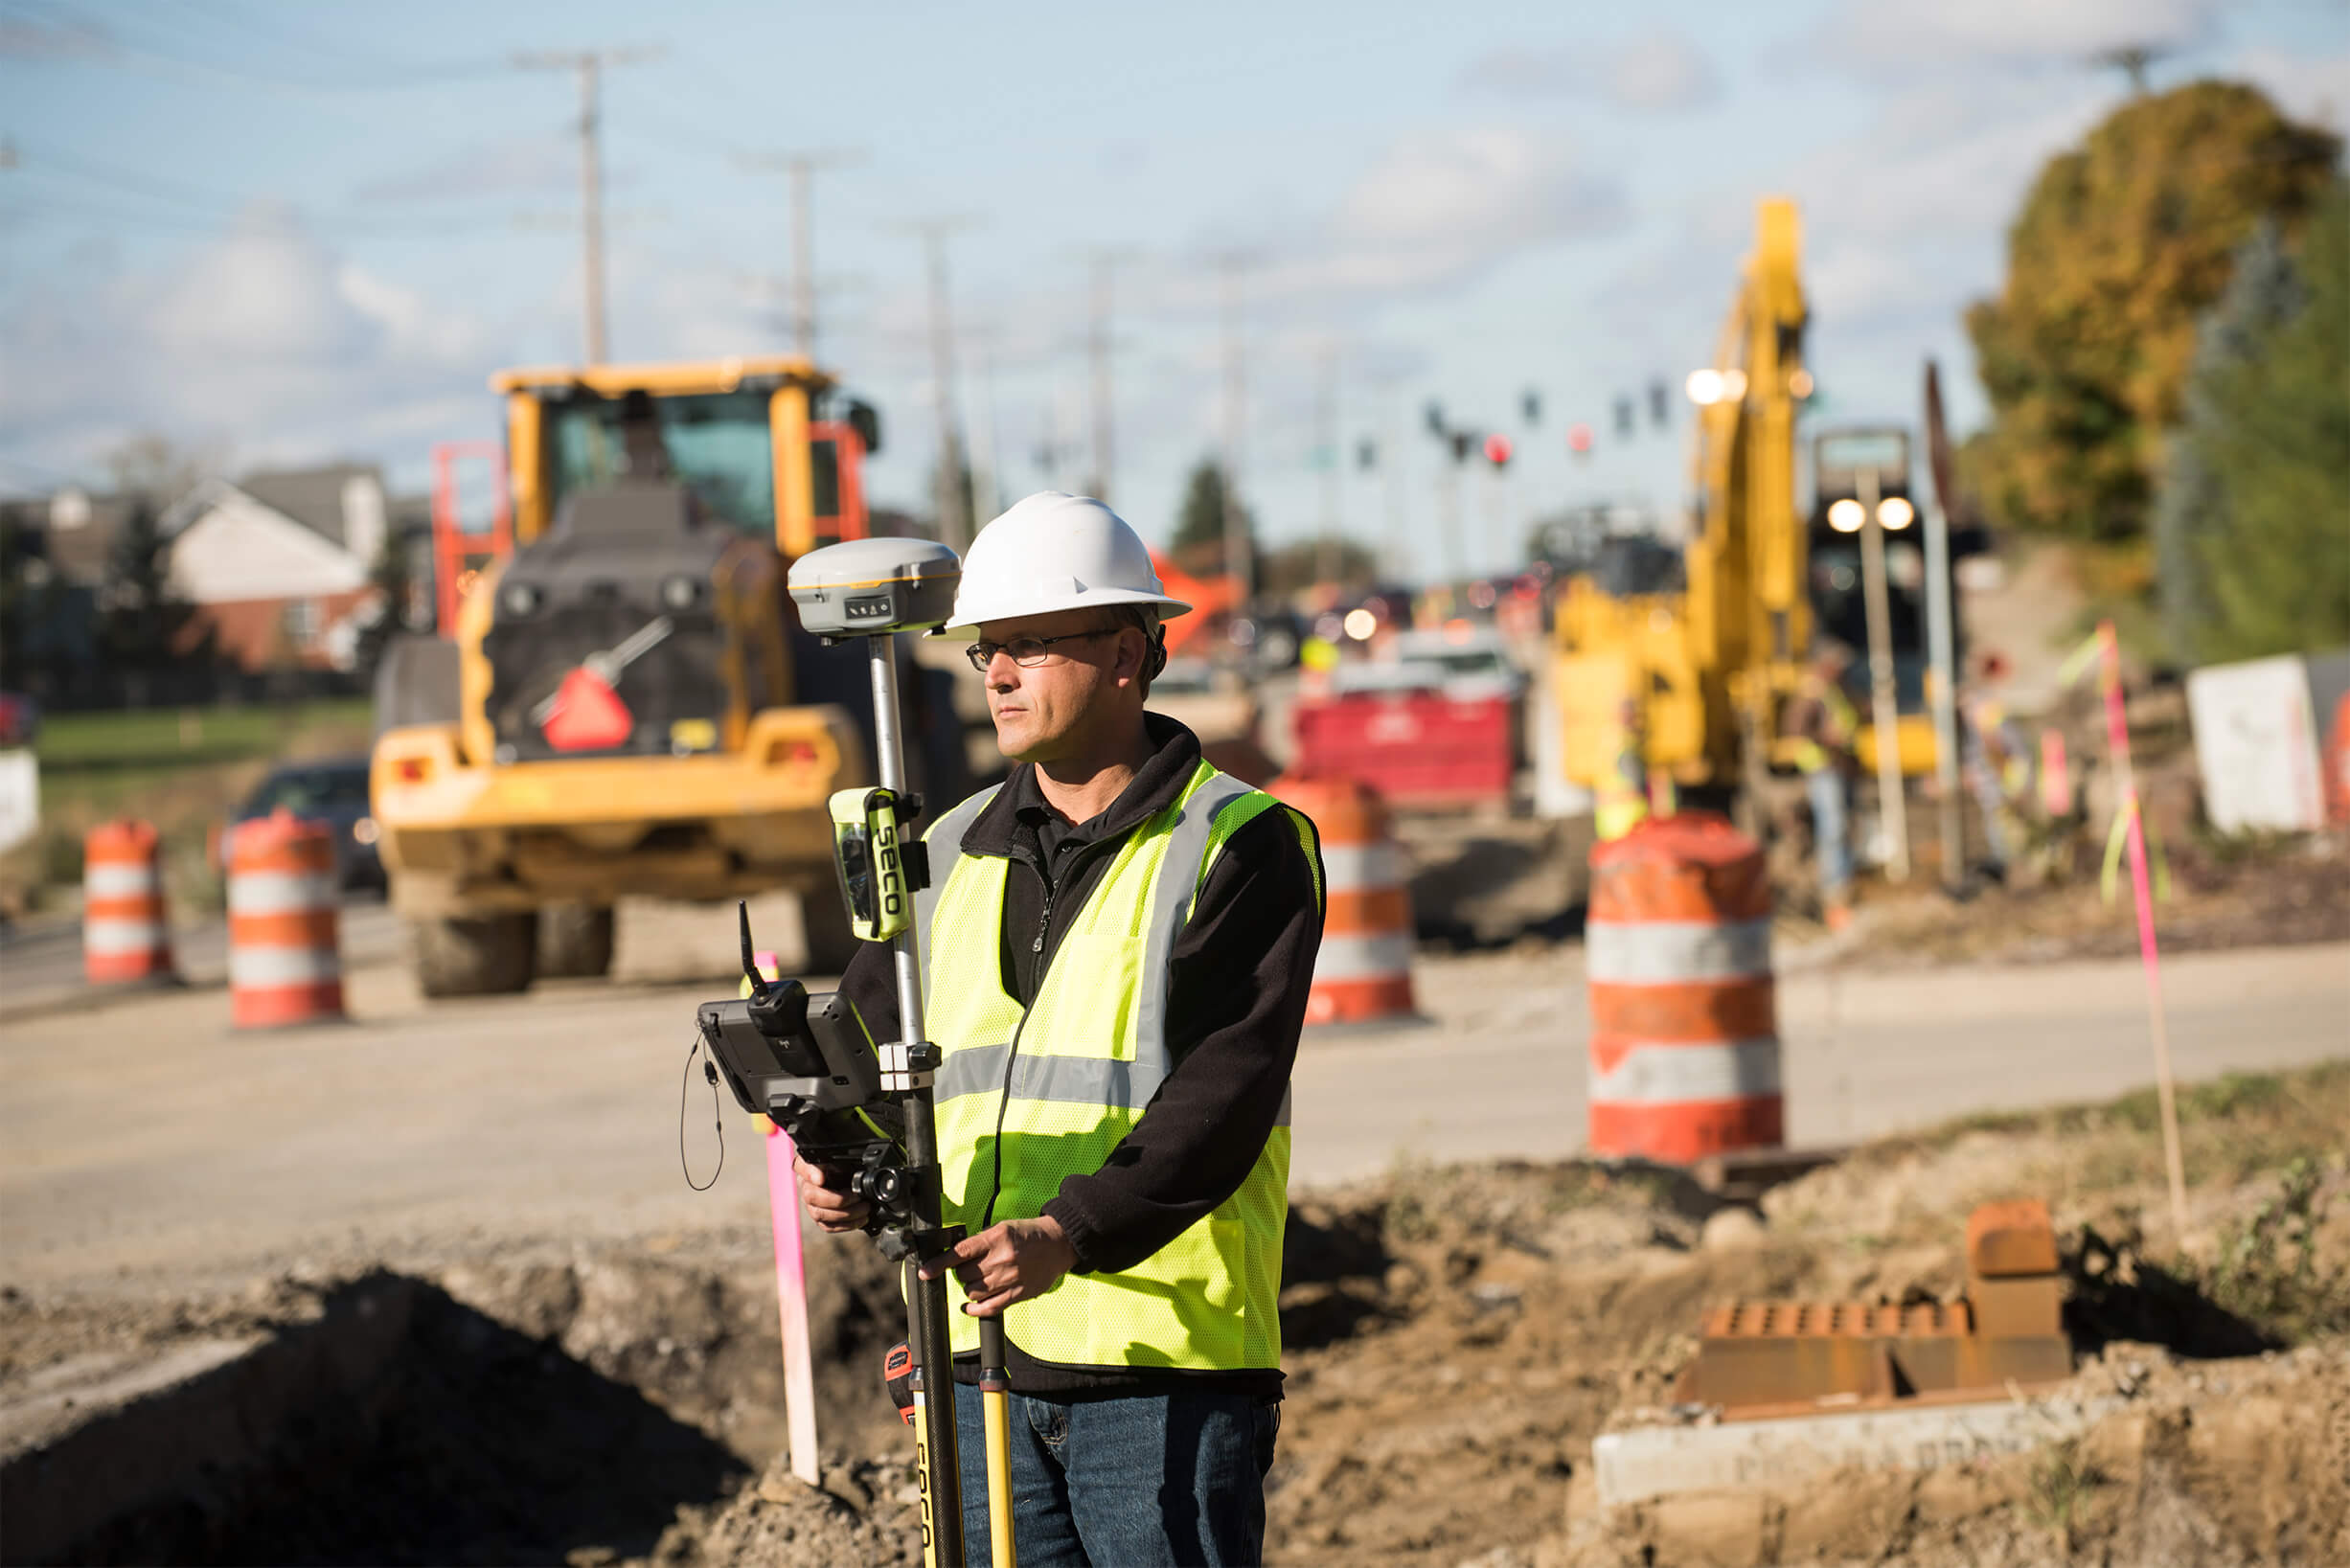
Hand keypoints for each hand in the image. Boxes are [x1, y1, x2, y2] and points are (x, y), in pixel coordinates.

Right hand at [795, 1155, 870, 1233]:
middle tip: (858, 1197)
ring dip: (846, 1214)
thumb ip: (842, 1157)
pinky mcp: (821, 1217)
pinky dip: (846, 1225)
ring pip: (819, 1214)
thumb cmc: (845, 1164)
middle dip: (838, 1200)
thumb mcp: (845, 1156)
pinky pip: (828, 1226)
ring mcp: (811, 1203)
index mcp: (809, 1165)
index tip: (820, 1179)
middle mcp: (806, 1184)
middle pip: (811, 1196)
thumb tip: (842, 1168)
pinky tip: (860, 1219)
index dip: (810, 1173)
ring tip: (864, 1209)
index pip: (801, 1166)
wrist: (849, 1177)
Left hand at [921, 1217, 1076, 1316]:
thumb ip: (980, 1242)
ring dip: (971, 1288)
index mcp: (996, 1239)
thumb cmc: (1029, 1235)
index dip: (939, 1264)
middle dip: (963, 1272)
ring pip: (973, 1292)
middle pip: (964, 1275)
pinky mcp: (1018, 1294)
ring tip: (982, 1279)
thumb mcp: (1002, 1228)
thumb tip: (954, 1257)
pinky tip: (969, 1306)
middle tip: (973, 1266)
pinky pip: (988, 1308)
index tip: (925, 1272)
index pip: (960, 1253)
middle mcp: (1002, 1259)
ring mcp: (1010, 1279)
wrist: (1059, 1244)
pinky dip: (974, 1309)